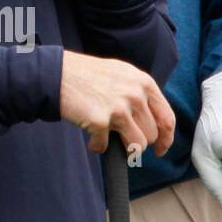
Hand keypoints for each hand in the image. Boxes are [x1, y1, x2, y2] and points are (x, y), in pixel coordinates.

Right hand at [59, 50, 175, 154]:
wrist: (55, 73)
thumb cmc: (85, 74)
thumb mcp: (120, 73)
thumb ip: (139, 92)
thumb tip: (153, 120)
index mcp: (142, 82)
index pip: (167, 118)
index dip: (166, 139)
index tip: (160, 149)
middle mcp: (134, 95)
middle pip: (151, 135)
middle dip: (138, 141)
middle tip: (123, 140)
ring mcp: (118, 109)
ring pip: (136, 145)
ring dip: (123, 149)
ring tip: (108, 139)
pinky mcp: (100, 121)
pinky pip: (105, 147)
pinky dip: (97, 146)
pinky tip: (90, 136)